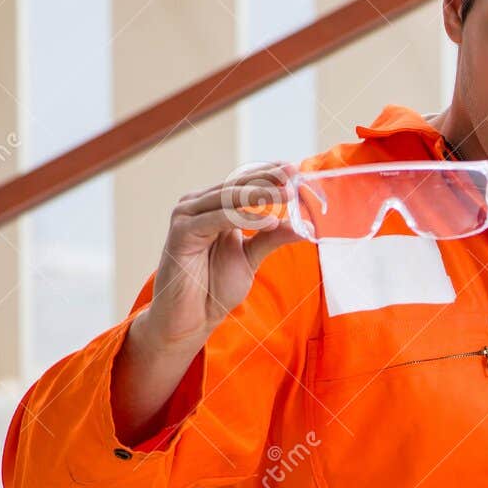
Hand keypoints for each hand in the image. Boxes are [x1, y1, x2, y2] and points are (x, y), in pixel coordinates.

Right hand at [141, 162, 302, 350]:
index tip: (294, 169)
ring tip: (288, 194)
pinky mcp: (181, 232)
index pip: (243, 183)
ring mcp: (187, 216)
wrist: (191, 318)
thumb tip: (305, 225)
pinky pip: (218, 218)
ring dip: (260, 194)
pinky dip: (244, 218)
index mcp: (214, 207)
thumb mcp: (251, 257)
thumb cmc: (215, 287)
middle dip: (268, 179)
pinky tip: (271, 220)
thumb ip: (272, 238)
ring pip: (228, 197)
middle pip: (237, 185)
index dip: (268, 174)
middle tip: (293, 173)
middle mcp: (199, 206)